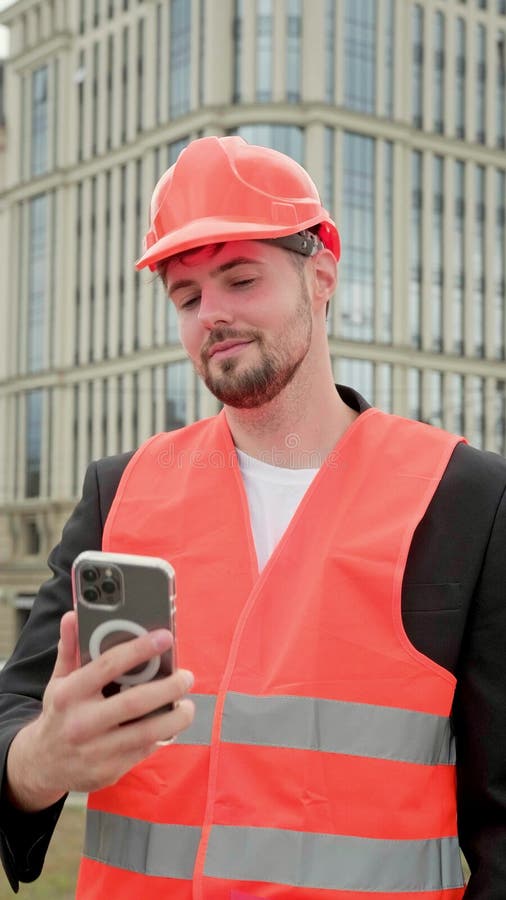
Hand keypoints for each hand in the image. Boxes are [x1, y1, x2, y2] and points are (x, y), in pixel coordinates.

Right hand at [6, 610, 194, 811]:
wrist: (42, 764)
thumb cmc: (59, 713)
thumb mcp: (59, 679)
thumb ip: (70, 648)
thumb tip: (74, 615)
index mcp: (69, 694)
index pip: (108, 666)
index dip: (139, 649)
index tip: (165, 637)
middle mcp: (82, 723)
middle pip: (134, 702)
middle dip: (168, 688)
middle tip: (187, 676)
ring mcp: (95, 751)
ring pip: (146, 733)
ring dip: (175, 717)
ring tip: (188, 705)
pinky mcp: (108, 771)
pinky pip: (144, 751)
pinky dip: (163, 736)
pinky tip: (172, 724)